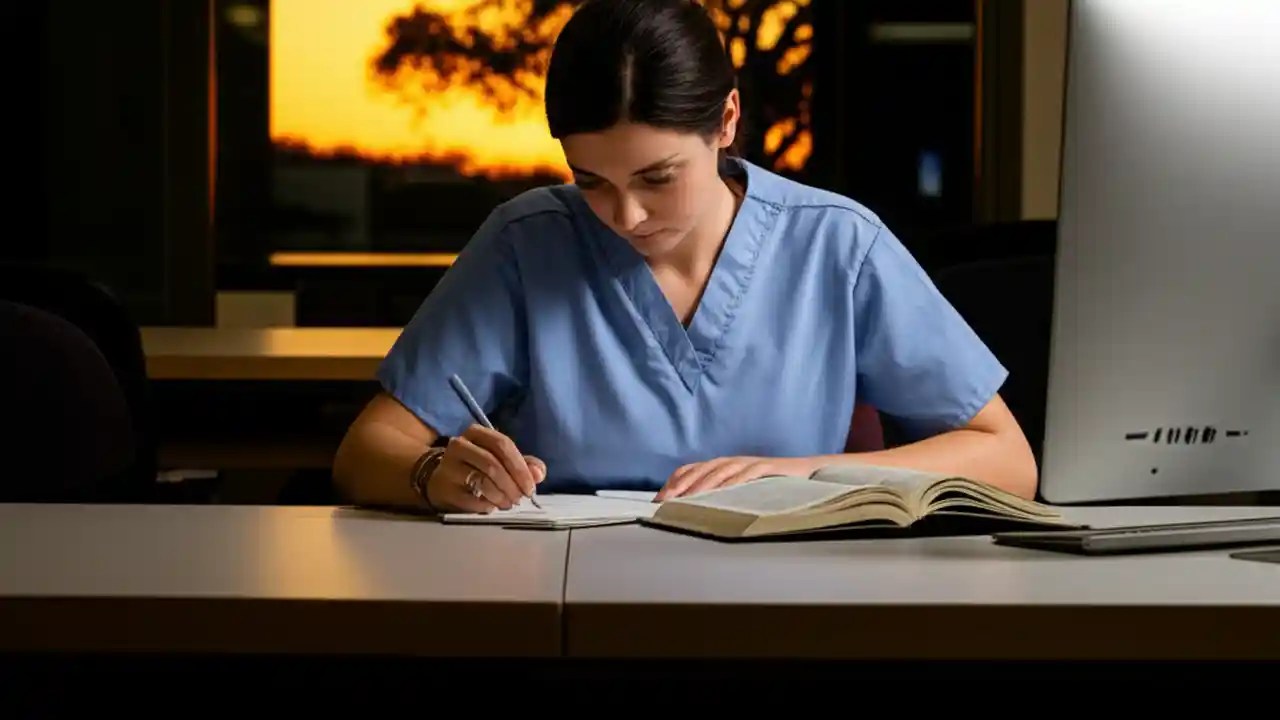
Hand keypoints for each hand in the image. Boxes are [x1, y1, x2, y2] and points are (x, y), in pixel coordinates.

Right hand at [426, 424, 545, 512]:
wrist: (440, 480)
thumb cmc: (476, 467)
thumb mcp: (501, 460)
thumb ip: (524, 464)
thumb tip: (538, 474)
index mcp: (477, 433)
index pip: (503, 444)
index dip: (520, 467)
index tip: (530, 486)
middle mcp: (460, 445)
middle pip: (493, 464)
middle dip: (512, 484)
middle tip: (520, 498)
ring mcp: (449, 466)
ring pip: (482, 481)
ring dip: (501, 496)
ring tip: (508, 503)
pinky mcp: (445, 488)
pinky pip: (471, 499)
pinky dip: (487, 505)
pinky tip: (492, 506)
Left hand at [655, 456, 814, 500]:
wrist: (807, 473)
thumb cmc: (771, 487)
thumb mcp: (741, 492)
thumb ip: (720, 498)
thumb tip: (692, 515)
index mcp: (722, 467)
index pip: (690, 469)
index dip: (673, 483)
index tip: (658, 501)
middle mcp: (732, 462)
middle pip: (700, 469)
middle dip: (680, 485)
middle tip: (665, 501)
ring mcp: (749, 463)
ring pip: (719, 470)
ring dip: (701, 484)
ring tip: (686, 498)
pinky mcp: (766, 468)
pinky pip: (746, 474)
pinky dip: (732, 482)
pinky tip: (721, 492)